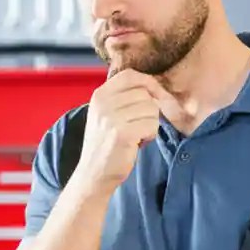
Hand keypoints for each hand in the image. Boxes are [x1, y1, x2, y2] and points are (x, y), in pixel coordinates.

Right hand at [72, 68, 168, 195]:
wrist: (93, 174)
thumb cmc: (105, 144)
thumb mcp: (106, 115)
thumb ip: (123, 98)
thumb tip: (153, 85)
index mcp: (99, 95)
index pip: (131, 75)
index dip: (149, 83)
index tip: (156, 96)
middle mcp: (103, 103)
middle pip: (145, 94)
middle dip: (150, 111)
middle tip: (139, 127)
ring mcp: (111, 118)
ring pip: (151, 109)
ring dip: (150, 125)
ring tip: (136, 136)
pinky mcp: (122, 133)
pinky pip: (152, 125)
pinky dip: (150, 136)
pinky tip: (137, 143)